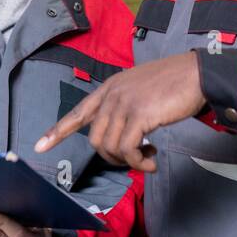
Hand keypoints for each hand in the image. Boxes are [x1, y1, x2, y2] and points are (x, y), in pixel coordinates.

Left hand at [32, 51, 205, 171]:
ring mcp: (124, 104)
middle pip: (95, 139)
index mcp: (110, 88)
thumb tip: (123, 136)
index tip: (40, 146)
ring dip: (129, 162)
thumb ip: (126, 107)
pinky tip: (152, 161)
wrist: (197, 73)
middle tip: (136, 159)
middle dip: (112, 157)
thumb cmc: (174, 84)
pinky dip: (138, 162)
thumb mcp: (141, 90)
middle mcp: (112, 94)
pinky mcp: (139, 115)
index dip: (58, 130)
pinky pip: (128, 149)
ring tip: (148, 160)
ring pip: (110, 147)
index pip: (78, 111)